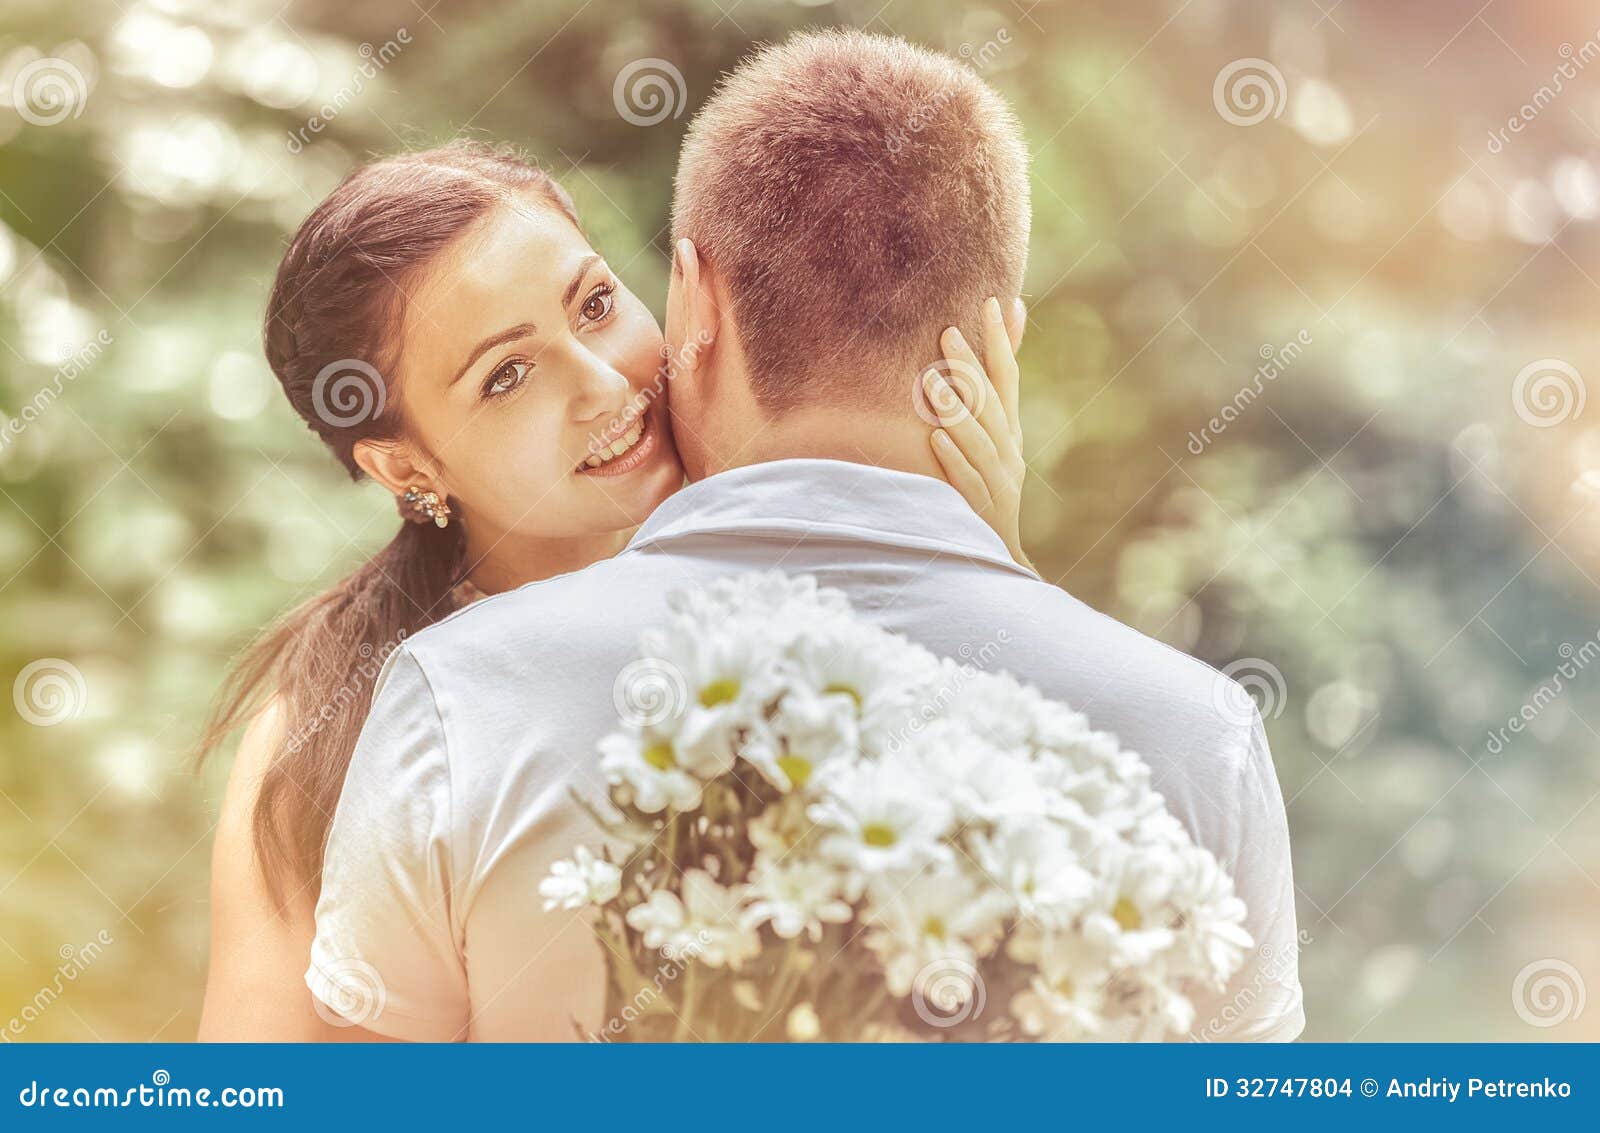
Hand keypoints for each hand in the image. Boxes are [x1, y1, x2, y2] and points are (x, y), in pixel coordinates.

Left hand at [924, 296, 1033, 571]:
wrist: (998, 560)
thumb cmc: (988, 490)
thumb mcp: (995, 443)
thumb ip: (993, 396)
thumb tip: (1004, 341)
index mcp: (1010, 433)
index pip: (1007, 378)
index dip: (1002, 342)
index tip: (991, 303)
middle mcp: (1008, 453)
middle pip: (990, 405)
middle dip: (970, 368)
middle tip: (947, 333)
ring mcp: (998, 482)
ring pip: (978, 442)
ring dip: (956, 412)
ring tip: (934, 384)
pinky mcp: (980, 511)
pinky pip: (967, 483)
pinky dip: (953, 461)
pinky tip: (935, 441)